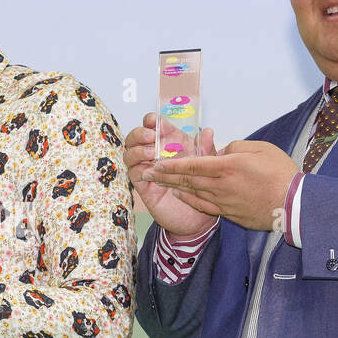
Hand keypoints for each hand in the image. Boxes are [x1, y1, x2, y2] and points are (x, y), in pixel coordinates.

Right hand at [125, 115, 220, 236]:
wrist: (196, 216)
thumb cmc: (199, 186)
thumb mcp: (206, 165)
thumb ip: (206, 149)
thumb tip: (208, 131)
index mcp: (168, 143)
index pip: (152, 125)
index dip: (150, 120)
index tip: (154, 121)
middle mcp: (153, 153)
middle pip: (135, 137)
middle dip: (140, 133)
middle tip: (151, 137)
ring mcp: (146, 168)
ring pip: (129, 153)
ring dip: (138, 150)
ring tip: (152, 154)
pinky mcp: (143, 185)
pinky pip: (133, 173)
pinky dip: (139, 169)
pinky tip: (150, 171)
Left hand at [144, 139, 299, 231]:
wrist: (294, 205)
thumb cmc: (282, 173)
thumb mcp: (260, 150)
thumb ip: (235, 148)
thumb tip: (220, 152)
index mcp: (227, 166)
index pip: (192, 164)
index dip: (172, 164)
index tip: (156, 162)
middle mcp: (220, 185)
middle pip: (187, 179)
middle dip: (165, 176)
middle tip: (147, 172)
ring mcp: (223, 201)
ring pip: (192, 193)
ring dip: (173, 187)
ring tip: (157, 182)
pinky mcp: (228, 213)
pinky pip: (203, 206)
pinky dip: (189, 200)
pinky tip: (180, 196)